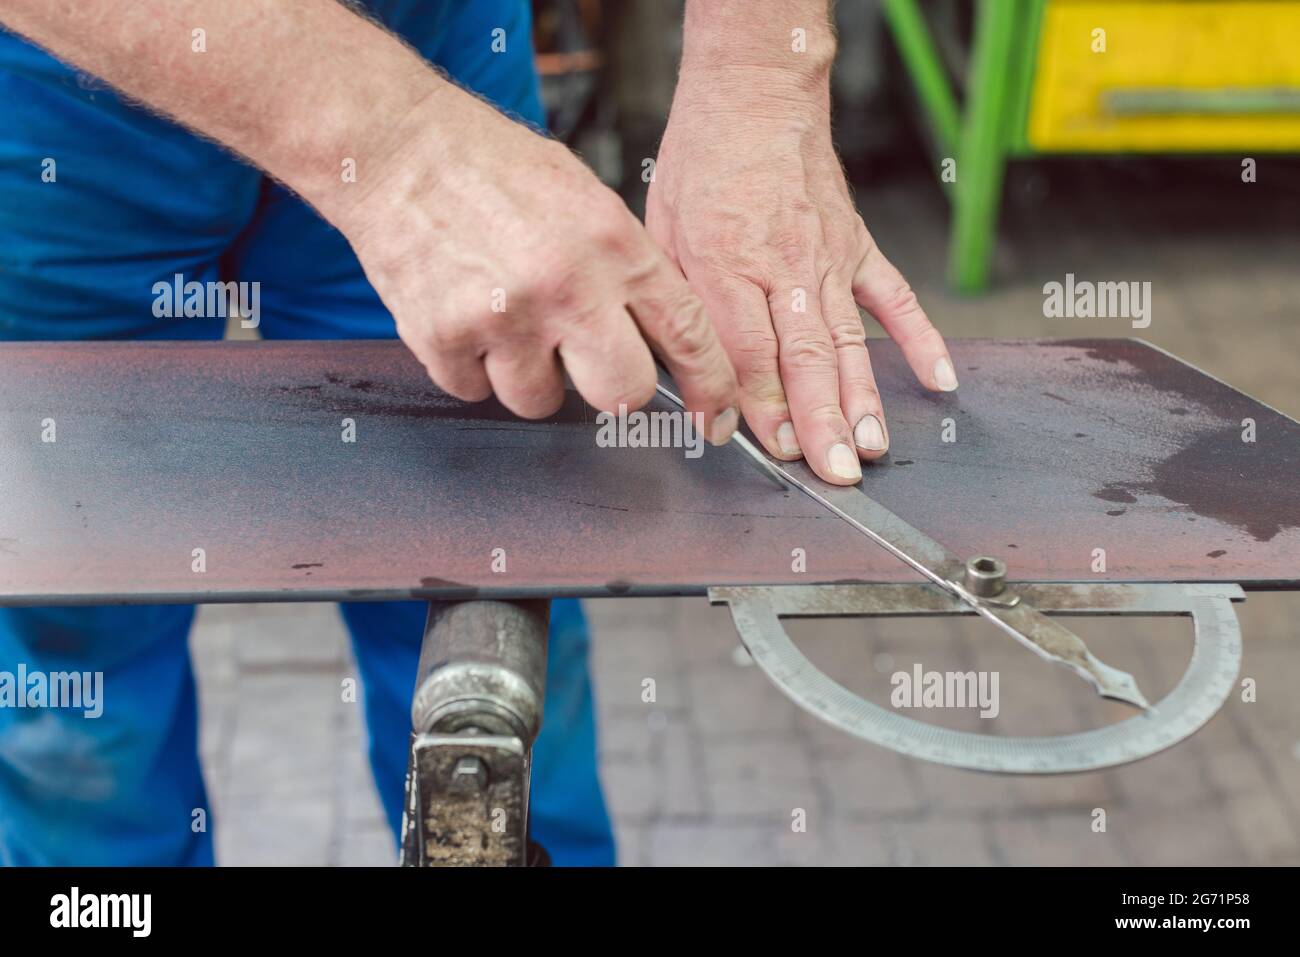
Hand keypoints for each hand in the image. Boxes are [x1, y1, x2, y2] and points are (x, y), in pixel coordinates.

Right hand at [336, 86, 739, 440]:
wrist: (397, 147)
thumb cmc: (490, 168)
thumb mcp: (585, 200)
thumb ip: (625, 270)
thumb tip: (663, 341)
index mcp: (612, 244)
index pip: (688, 334)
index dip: (710, 386)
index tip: (714, 416)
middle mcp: (566, 285)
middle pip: (622, 395)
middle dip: (609, 387)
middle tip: (583, 357)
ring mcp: (504, 316)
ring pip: (542, 403)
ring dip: (528, 375)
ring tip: (508, 319)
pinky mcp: (445, 338)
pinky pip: (476, 392)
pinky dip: (472, 366)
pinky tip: (466, 316)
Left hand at [646, 66, 956, 483]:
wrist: (752, 98)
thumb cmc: (701, 168)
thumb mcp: (662, 238)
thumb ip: (678, 313)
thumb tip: (688, 386)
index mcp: (726, 264)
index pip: (747, 351)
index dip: (757, 407)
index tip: (765, 449)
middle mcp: (783, 264)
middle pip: (805, 357)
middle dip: (819, 422)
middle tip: (834, 471)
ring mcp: (827, 256)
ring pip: (849, 340)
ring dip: (862, 399)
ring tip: (872, 447)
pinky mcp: (856, 246)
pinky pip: (894, 298)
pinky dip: (920, 339)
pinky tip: (938, 379)